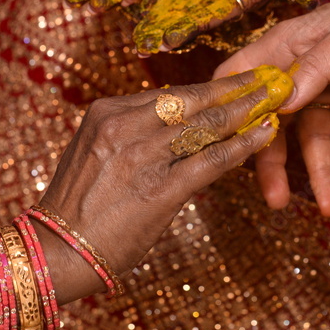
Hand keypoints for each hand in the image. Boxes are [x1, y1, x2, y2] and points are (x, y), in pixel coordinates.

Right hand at [37, 67, 291, 300]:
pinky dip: (242, 146)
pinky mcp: (160, 189)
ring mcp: (142, 156)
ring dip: (245, 111)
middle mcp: (123, 126)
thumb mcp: (97, 153)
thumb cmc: (79, 206)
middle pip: (192, 100)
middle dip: (234, 88)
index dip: (208, 87)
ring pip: (206, 125)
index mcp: (107, 112)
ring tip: (274, 101)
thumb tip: (178, 125)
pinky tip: (263, 136)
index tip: (234, 79)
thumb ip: (133, 133)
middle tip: (265, 78)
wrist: (56, 251)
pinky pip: (211, 160)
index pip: (170, 94)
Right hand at [213, 0, 329, 215]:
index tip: (222, 149)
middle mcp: (300, 67)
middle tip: (276, 200)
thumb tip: (280, 105)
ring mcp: (328, 85)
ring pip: (314, 135)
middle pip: (275, 119)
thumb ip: (317, 68)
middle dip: (275, 160)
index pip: (241, 77)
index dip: (229, 110)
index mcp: (287, 43)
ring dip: (321, 171)